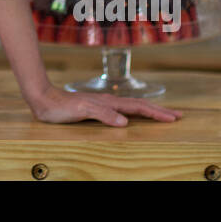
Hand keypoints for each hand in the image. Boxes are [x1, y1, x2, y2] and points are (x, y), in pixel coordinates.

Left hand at [29, 85, 181, 125]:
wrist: (43, 99)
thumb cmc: (61, 106)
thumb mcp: (82, 110)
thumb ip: (103, 114)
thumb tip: (125, 122)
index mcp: (109, 102)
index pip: (138, 107)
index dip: (156, 113)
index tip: (173, 118)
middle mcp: (109, 101)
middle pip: (139, 105)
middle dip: (159, 111)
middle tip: (177, 115)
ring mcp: (103, 104)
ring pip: (132, 107)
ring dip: (149, 111)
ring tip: (162, 114)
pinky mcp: (96, 108)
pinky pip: (122, 110)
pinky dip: (134, 113)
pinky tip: (134, 116)